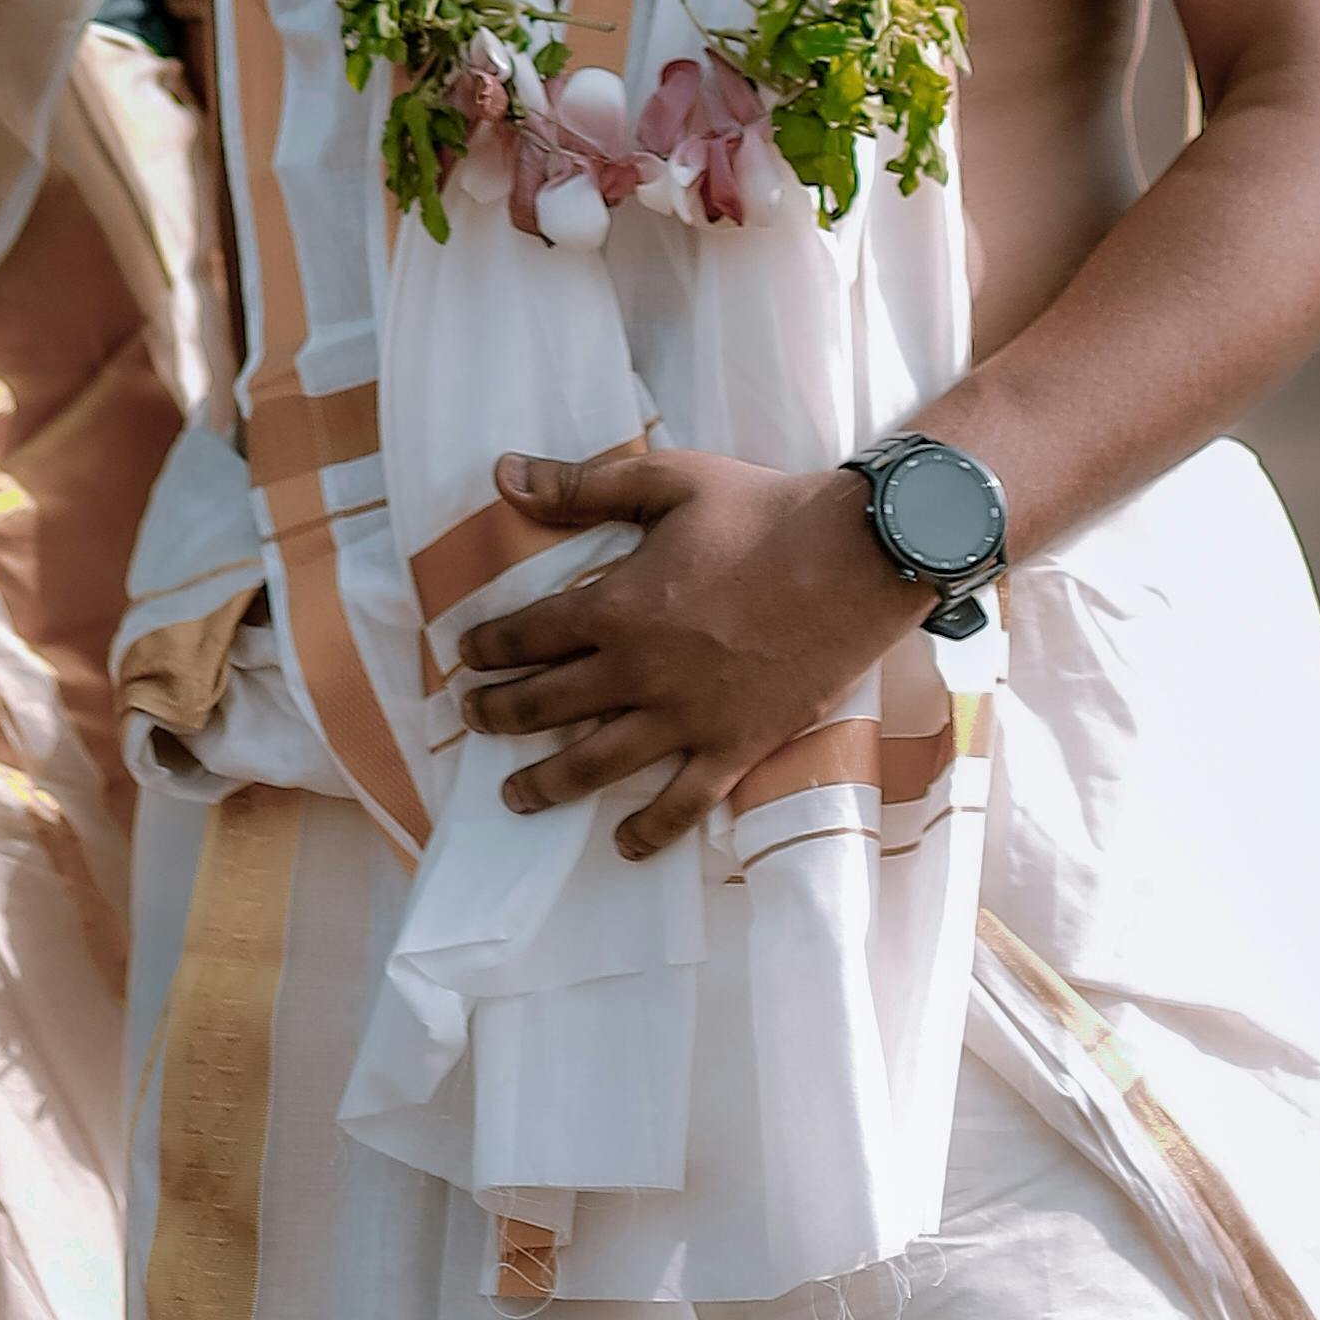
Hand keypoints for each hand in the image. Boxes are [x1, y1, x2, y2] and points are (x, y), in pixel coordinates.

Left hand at [453, 442, 909, 865]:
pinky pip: (683, 804)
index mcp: (620, 606)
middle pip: (549, 704)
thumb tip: (504, 475)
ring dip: (547, 783)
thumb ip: (582, 486)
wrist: (854, 559)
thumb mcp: (667, 480)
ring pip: (598, 765)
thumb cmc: (760, 511)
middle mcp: (642, 672)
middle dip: (500, 714)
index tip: (465, 653)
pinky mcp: (736, 747)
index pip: (530, 634)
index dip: (489, 646)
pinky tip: (625, 844)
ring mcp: (688, 718)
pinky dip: (650, 831)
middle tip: (472, 719)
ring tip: (514, 795)